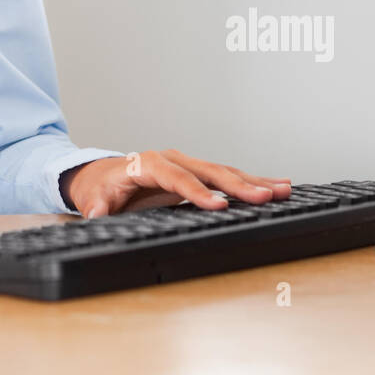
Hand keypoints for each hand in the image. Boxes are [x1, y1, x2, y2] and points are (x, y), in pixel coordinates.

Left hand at [60, 149, 290, 217]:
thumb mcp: (92, 198)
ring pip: (222, 171)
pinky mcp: (195, 174)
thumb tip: (96, 214)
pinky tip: (274, 185)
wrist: (98, 174)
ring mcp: (185, 164)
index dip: (197, 191)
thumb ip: (96, 208)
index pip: (176, 176)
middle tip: (266, 196)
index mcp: (146, 164)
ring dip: (252, 180)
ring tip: (282, 189)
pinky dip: (249, 180)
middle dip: (237, 184)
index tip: (219, 205)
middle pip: (207, 170)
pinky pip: (224, 176)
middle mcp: (170, 160)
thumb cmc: (99, 187)